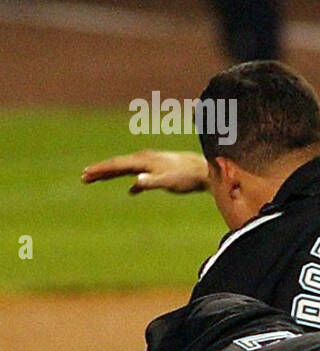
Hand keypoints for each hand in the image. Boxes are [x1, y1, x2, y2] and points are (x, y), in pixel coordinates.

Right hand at [82, 149, 209, 193]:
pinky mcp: (161, 171)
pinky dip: (133, 181)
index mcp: (144, 160)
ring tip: (98, 180)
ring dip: (113, 174)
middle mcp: (146, 158)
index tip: (85, 174)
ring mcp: (153, 164)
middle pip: (118, 164)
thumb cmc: (187, 177)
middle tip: (83, 178)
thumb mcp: (168, 182)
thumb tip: (135, 182)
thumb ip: (151, 182)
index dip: (100, 169)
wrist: (206, 171)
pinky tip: (132, 191)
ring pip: (128, 168)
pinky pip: (141, 175)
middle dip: (100, 171)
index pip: (116, 164)